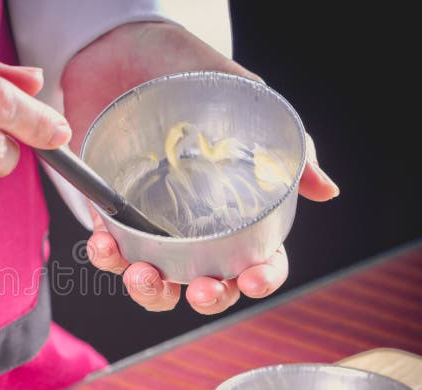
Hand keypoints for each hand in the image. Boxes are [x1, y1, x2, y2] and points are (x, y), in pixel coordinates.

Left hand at [63, 22, 339, 313]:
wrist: (123, 51)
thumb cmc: (190, 76)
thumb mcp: (246, 102)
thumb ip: (285, 148)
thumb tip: (326, 190)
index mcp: (237, 210)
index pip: (258, 260)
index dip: (260, 278)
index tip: (251, 280)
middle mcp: (196, 228)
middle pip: (208, 284)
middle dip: (207, 297)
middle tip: (201, 288)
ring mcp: (152, 226)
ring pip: (156, 282)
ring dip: (150, 291)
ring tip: (142, 273)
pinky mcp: (113, 216)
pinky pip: (111, 251)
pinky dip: (107, 256)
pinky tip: (104, 242)